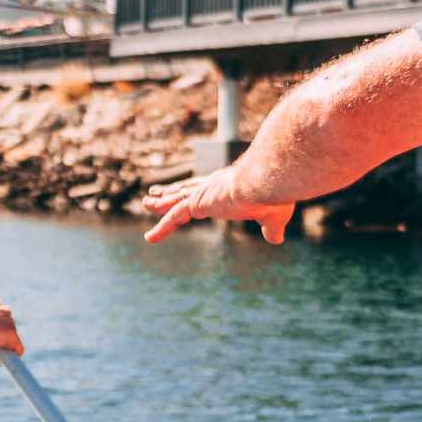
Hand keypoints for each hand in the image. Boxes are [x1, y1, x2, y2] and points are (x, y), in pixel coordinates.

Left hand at [141, 169, 294, 244]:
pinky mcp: (198, 203)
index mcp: (229, 186)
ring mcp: (204, 194)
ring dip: (161, 204)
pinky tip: (150, 238)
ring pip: (176, 200)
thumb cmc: (275, 195)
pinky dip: (161, 227)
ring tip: (146, 203)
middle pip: (187, 190)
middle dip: (172, 192)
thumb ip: (271, 227)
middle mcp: (213, 186)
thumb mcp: (275, 216)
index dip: (195, 190)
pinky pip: (173, 217)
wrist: (267, 182)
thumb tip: (275, 239)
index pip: (208, 188)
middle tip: (157, 192)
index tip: (186, 190)